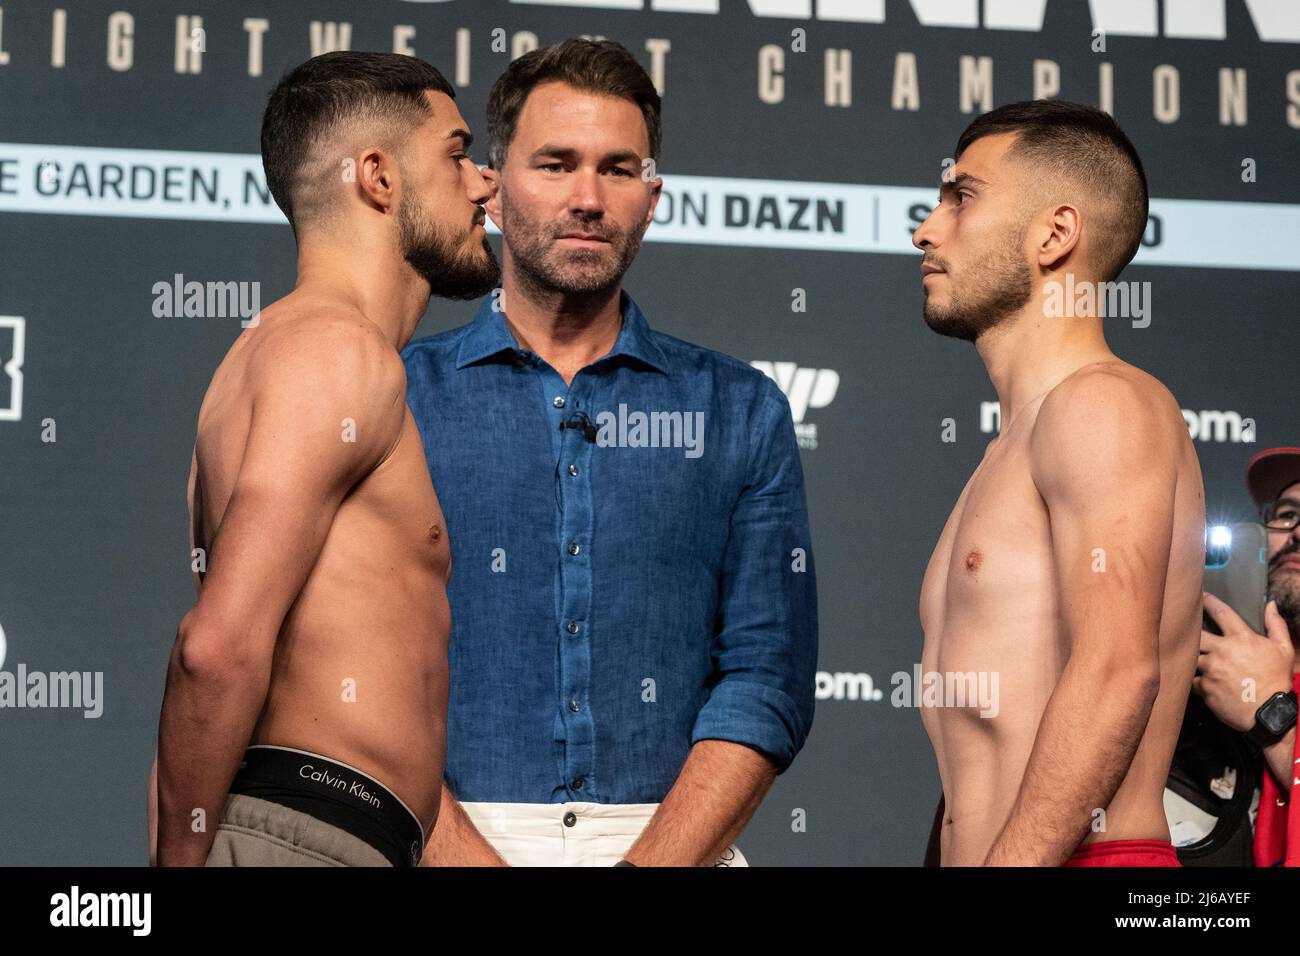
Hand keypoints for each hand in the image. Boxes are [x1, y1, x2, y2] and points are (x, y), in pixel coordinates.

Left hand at [1195, 595, 1295, 731]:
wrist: (1270, 712)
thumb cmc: (1278, 679)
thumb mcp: (1284, 649)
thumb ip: (1276, 624)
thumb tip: (1271, 604)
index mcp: (1241, 638)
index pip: (1221, 613)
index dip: (1209, 602)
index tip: (1200, 596)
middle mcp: (1222, 651)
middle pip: (1196, 633)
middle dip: (1189, 630)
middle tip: (1183, 628)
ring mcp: (1211, 669)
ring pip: (1190, 657)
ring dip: (1190, 657)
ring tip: (1185, 656)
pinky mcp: (1204, 687)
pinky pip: (1192, 680)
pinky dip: (1195, 680)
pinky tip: (1199, 681)